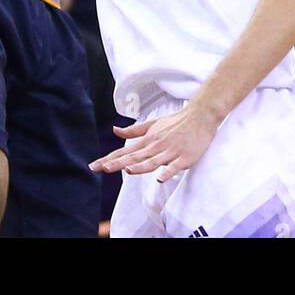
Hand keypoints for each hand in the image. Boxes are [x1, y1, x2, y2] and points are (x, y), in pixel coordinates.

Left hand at [90, 100, 219, 180]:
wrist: (200, 115)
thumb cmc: (175, 121)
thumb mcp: (152, 124)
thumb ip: (134, 131)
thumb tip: (115, 130)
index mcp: (148, 140)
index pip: (125, 151)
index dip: (109, 158)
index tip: (94, 166)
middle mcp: (156, 146)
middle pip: (134, 157)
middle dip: (117, 163)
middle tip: (102, 169)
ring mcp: (170, 152)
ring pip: (152, 161)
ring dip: (140, 166)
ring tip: (127, 170)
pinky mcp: (184, 158)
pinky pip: (174, 167)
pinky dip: (167, 172)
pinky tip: (160, 179)